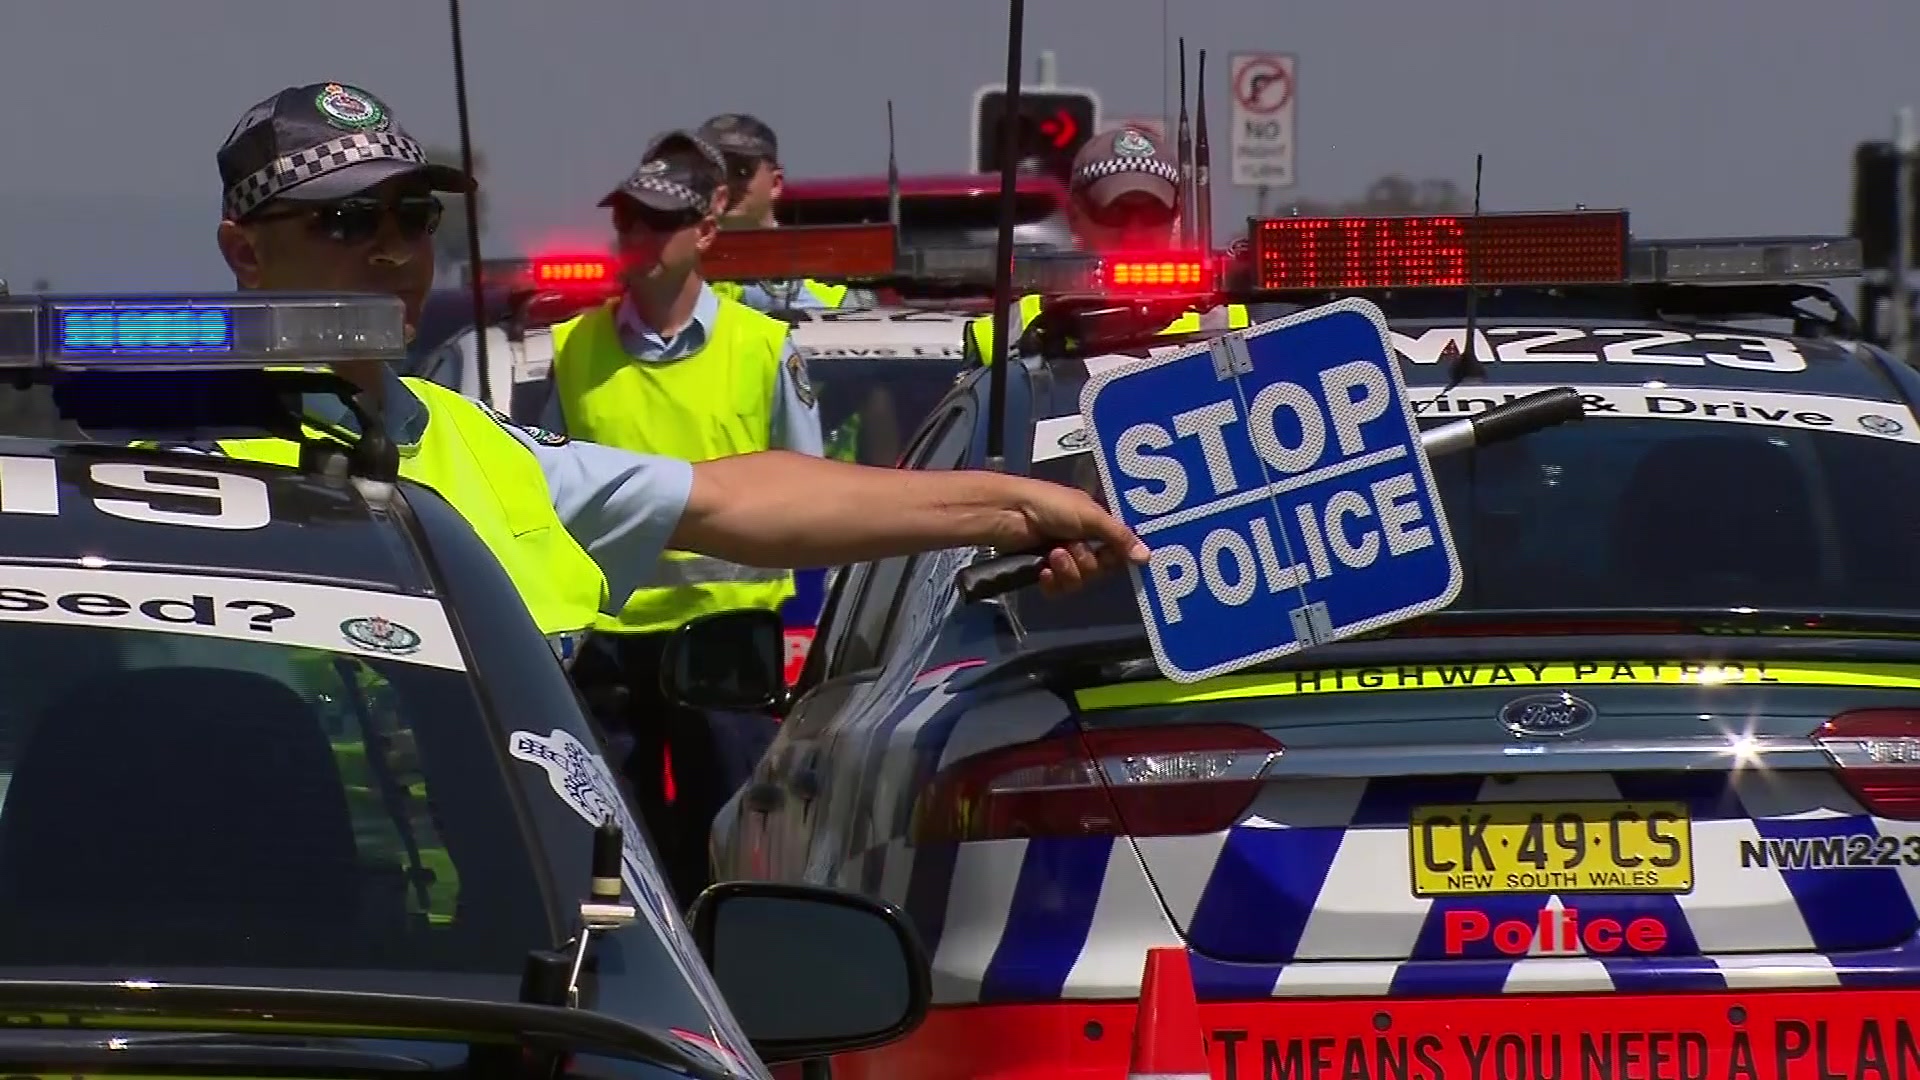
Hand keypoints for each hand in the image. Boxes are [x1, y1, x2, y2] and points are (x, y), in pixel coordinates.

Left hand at [998, 477, 1149, 595]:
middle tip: (1073, 549)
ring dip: (1069, 570)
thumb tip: (1146, 557)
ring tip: (1054, 555)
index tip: (1114, 558)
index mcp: (1095, 522)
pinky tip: (1044, 572)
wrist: (1008, 514)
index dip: (1117, 556)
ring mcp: (1062, 556)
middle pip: (1100, 569)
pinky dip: (1054, 582)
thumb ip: (1119, 537)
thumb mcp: (1090, 516)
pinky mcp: (1043, 570)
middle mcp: (1081, 539)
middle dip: (1088, 563)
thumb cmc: (1050, 505)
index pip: (1117, 548)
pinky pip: (1060, 589)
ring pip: (1080, 581)